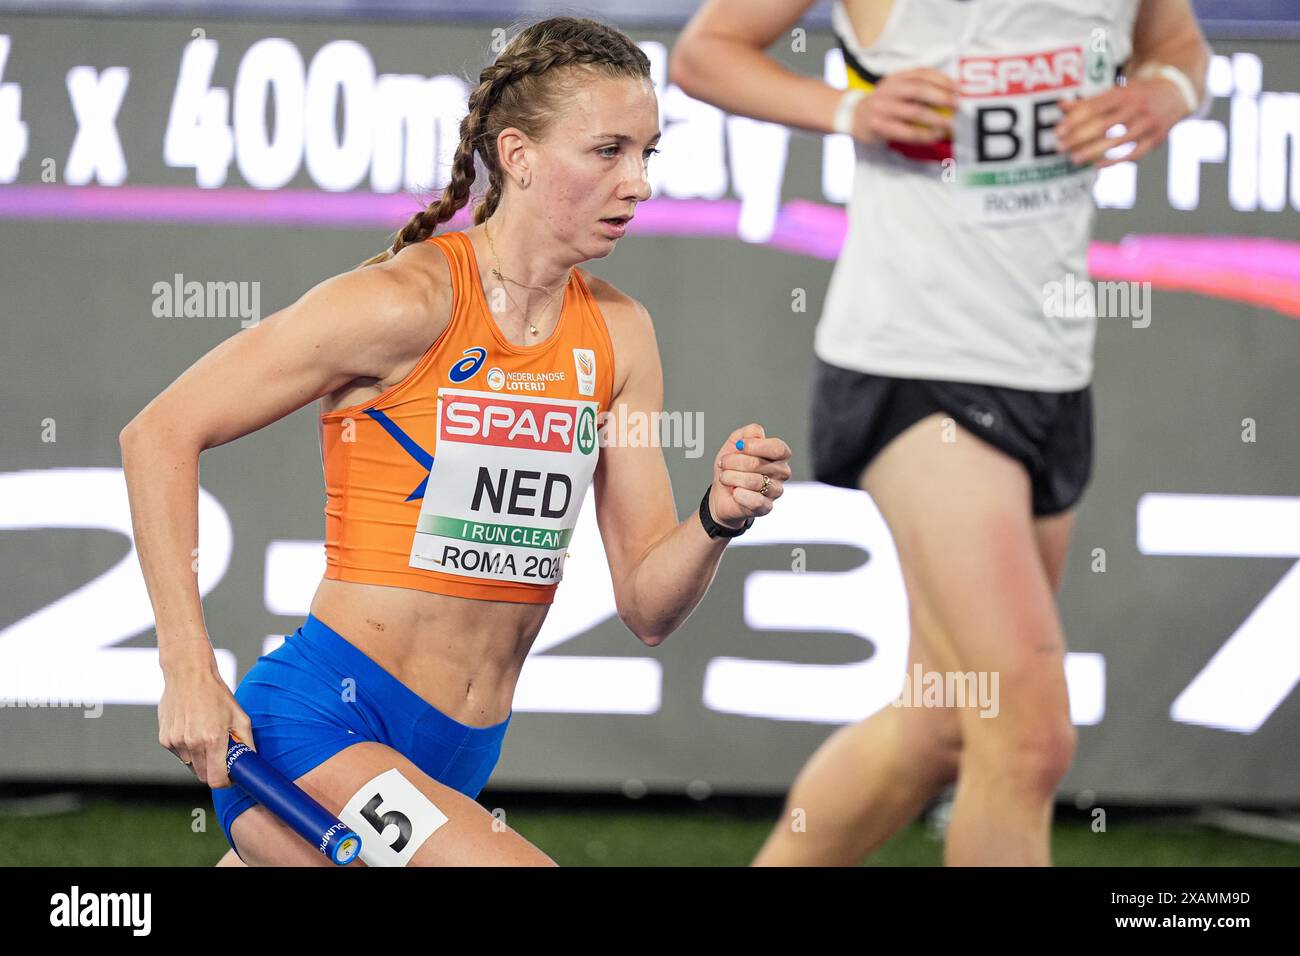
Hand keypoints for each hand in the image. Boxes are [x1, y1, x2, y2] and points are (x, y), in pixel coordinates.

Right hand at [158, 653, 253, 787]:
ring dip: (200, 759)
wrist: (188, 675)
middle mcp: (192, 743)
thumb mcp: (240, 716)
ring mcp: (176, 742)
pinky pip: (180, 754)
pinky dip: (188, 749)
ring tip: (206, 736)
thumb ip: (247, 742)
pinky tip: (193, 730)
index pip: (216, 780)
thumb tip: (252, 761)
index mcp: (213, 739)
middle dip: (214, 770)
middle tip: (222, 756)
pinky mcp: (165, 739)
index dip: (225, 782)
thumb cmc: (217, 694)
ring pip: (191, 765)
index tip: (230, 776)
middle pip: (203, 776)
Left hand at [710, 423, 791, 528]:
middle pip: (759, 463)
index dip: (756, 446)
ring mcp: (775, 490)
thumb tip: (757, 434)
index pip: (777, 448)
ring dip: (731, 477)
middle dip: (734, 462)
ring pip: (754, 481)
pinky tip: (735, 492)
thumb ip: (748, 433)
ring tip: (725, 477)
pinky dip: (739, 495)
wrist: (721, 493)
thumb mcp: (735, 444)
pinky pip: (755, 500)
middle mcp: (781, 472)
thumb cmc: (731, 468)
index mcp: (778, 455)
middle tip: (724, 463)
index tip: (740, 446)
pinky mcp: (766, 507)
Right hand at [851, 68, 956, 145]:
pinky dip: (923, 134)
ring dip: (936, 118)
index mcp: (895, 78)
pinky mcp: (879, 126)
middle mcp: (888, 90)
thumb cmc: (883, 104)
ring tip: (950, 124)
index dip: (942, 79)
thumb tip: (950, 95)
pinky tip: (934, 136)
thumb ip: (917, 89)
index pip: (922, 73)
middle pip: (919, 90)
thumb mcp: (896, 89)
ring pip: (914, 111)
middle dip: (942, 97)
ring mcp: (882, 108)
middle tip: (958, 105)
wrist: (852, 116)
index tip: (959, 88)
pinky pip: (906, 131)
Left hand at [1055, 77, 1190, 168]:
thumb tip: (1061, 105)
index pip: (1095, 107)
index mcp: (1125, 93)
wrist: (1176, 91)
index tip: (1058, 131)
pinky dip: (1114, 161)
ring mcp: (1148, 123)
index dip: (1075, 120)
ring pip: (1117, 141)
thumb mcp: (1117, 91)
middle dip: (1079, 137)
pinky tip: (1096, 165)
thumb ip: (1090, 101)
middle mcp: (1137, 107)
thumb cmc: (1137, 93)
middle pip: (1104, 125)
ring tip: (1074, 159)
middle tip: (1060, 147)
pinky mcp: (1156, 138)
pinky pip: (1134, 153)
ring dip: (1093, 152)